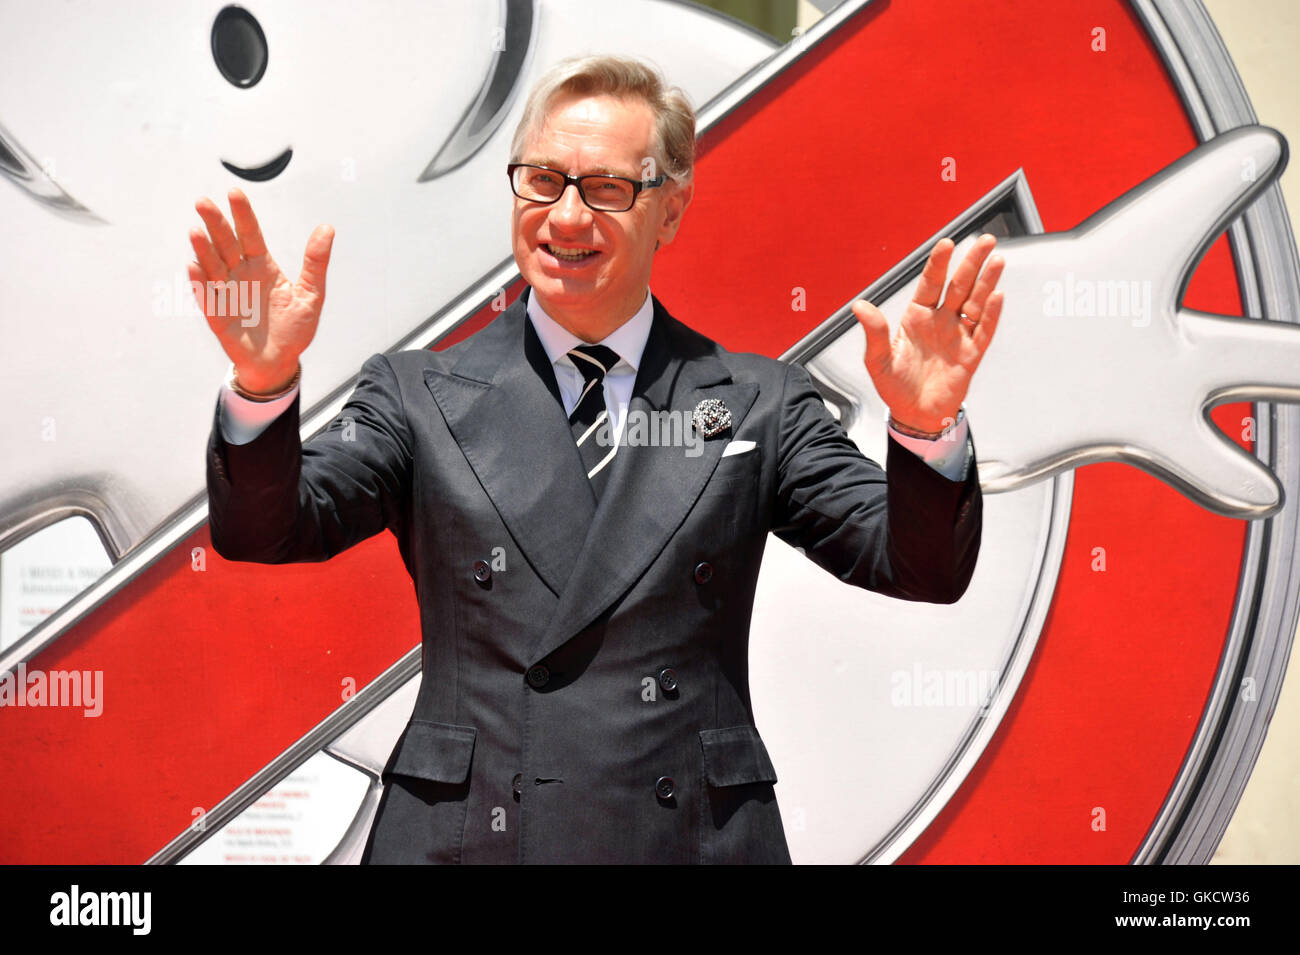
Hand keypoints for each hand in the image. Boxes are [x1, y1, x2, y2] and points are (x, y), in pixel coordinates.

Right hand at [188, 188, 334, 393]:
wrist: (279, 362)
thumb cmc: (295, 329)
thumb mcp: (311, 295)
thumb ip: (316, 262)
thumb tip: (327, 228)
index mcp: (262, 266)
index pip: (250, 234)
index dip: (243, 215)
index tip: (234, 192)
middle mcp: (240, 274)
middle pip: (226, 244)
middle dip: (216, 224)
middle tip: (204, 202)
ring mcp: (226, 293)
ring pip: (212, 266)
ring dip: (204, 249)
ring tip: (196, 230)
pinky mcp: (217, 314)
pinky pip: (206, 296)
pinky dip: (200, 283)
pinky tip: (195, 267)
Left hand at [852, 234, 1003, 433]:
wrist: (915, 416)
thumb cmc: (895, 387)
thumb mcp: (877, 360)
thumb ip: (873, 332)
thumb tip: (859, 305)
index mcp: (916, 318)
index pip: (930, 284)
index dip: (938, 264)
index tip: (946, 244)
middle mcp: (940, 322)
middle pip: (958, 286)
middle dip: (971, 263)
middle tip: (984, 240)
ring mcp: (957, 336)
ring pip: (975, 303)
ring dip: (986, 282)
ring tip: (997, 260)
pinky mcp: (970, 354)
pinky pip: (983, 331)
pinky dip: (990, 315)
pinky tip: (997, 297)